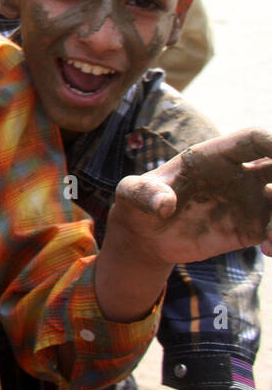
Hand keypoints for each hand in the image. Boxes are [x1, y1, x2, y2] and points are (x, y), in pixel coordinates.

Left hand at [108, 128, 271, 264]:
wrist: (145, 235)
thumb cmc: (138, 202)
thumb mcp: (131, 193)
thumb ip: (143, 193)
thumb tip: (165, 205)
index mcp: (214, 156)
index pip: (253, 140)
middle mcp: (240, 175)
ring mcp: (248, 201)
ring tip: (271, 236)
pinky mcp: (249, 229)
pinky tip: (268, 249)